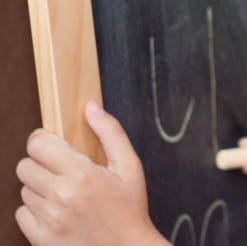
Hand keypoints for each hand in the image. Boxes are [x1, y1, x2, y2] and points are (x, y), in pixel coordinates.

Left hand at [15, 101, 165, 245]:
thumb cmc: (130, 207)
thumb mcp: (130, 166)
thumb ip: (110, 132)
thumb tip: (90, 107)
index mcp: (82, 174)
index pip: (37, 145)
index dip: (42, 139)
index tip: (52, 143)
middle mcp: (61, 197)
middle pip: (24, 166)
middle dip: (40, 163)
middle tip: (61, 168)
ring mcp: (49, 220)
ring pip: (24, 190)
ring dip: (40, 187)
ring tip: (64, 192)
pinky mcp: (41, 238)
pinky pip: (22, 213)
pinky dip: (35, 209)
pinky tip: (57, 210)